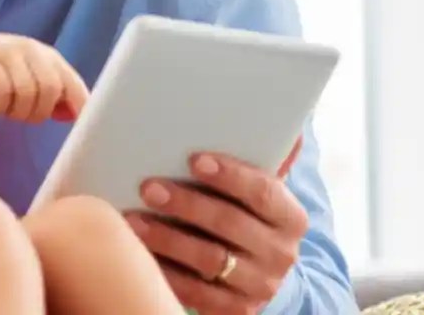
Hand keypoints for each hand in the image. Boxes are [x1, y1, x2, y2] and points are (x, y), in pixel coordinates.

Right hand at [0, 33, 88, 122]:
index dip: (79, 104)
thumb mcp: (31, 78)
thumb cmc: (3, 72)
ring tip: (10, 112)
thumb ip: (53, 94)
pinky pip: (3, 92)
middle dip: (40, 111)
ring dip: (19, 112)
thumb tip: (74, 114)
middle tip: (28, 117)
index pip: (72, 81)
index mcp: (48, 56)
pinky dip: (2, 107)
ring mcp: (8, 53)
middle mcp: (31, 50)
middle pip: (50, 88)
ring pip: (26, 92)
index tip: (80, 125)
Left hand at [126, 147, 308, 314]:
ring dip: (168, 239)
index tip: (193, 160)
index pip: (263, 191)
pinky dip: (165, 272)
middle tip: (148, 187)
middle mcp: (280, 253)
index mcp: (290, 217)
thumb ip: (263, 160)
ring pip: (209, 259)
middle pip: (230, 224)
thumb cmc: (248, 217)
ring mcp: (258, 285)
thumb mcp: (259, 193)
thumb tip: (290, 126)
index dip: (230, 175)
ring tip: (133, 220)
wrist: (259, 276)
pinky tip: (139, 254)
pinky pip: (195, 292)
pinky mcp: (234, 309)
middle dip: (186, 204)